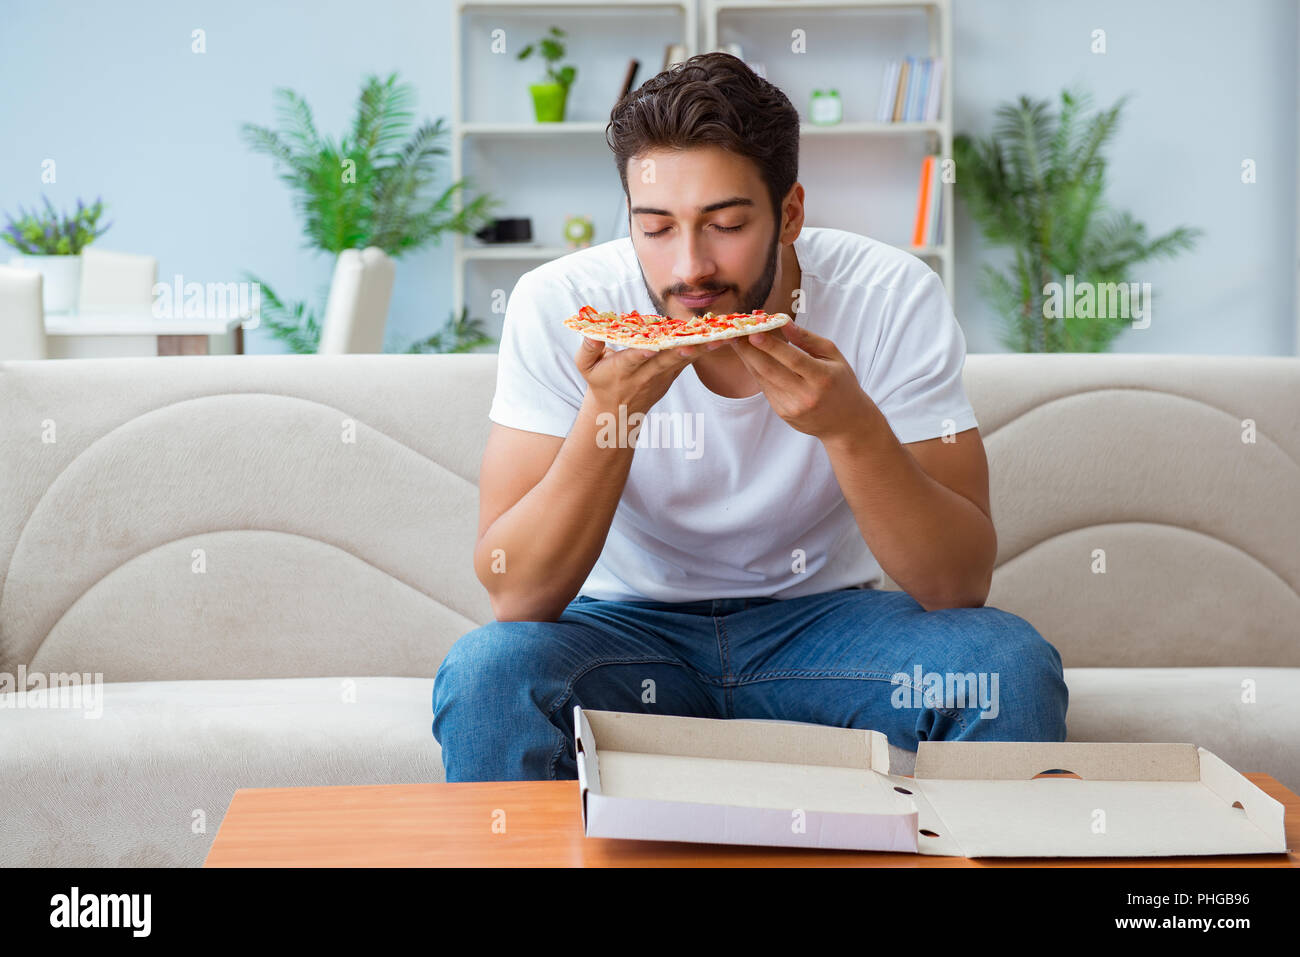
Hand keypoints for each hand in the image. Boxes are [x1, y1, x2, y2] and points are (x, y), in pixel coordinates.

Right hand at [575, 334, 724, 416]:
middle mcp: (644, 374)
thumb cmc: (600, 382)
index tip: (651, 346)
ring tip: (718, 339)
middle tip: (696, 342)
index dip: (642, 353)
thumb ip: (587, 349)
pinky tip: (719, 339)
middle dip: (679, 352)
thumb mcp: (585, 367)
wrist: (617, 413)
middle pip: (664, 361)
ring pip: (680, 361)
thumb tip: (591, 332)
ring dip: (700, 350)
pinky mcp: (672, 376)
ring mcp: (660, 377)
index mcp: (622, 369)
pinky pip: (687, 361)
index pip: (632, 359)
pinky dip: (702, 350)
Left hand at [728, 320, 873, 440]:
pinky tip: (750, 357)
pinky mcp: (783, 413)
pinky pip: (766, 388)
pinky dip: (757, 371)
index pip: (793, 359)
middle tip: (734, 334)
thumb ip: (808, 339)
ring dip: (748, 359)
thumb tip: (783, 322)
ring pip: (763, 379)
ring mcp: (792, 407)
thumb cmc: (841, 383)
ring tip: (737, 341)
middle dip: (749, 351)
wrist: (846, 423)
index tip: (753, 332)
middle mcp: (806, 395)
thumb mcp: (833, 356)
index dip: (771, 346)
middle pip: (770, 370)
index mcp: (822, 378)